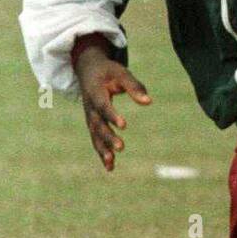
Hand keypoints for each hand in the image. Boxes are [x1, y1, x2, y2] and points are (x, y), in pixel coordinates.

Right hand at [75, 48, 151, 171]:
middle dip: (108, 137)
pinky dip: (102, 153)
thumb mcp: (121, 73)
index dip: (112, 115)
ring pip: (95, 136)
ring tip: (111, 163)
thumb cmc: (108, 71)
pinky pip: (96, 140)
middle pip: (97, 125)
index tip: (124, 125)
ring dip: (102, 149)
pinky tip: (110, 167)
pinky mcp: (92, 124)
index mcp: (95, 92)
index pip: (103, 106)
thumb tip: (149, 102)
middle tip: (121, 147)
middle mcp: (90, 107)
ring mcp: (90, 117)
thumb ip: (134, 86)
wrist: (87, 70)